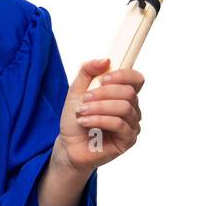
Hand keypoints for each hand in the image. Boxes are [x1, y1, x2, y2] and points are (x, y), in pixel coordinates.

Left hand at [55, 57, 144, 173]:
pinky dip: (99, 120)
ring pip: (124, 108)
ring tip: (81, 112)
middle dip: (103, 93)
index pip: (136, 79)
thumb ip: (87, 72)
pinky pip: (119, 125)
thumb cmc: (76, 119)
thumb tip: (105, 59)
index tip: (103, 78)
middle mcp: (132, 109)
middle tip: (85, 99)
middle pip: (129, 92)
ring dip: (99, 107)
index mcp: (122, 95)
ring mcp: (132, 125)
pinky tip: (85, 122)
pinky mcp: (127, 140)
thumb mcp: (76, 91)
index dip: (123, 75)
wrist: (69, 145)